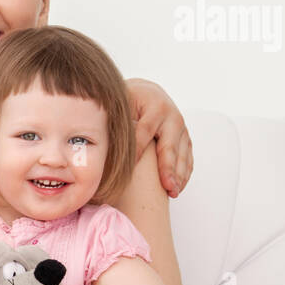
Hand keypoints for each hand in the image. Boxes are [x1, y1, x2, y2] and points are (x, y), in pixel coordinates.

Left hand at [125, 78, 193, 198]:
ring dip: (179, 175)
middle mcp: (172, 118)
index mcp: (155, 108)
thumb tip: (96, 138)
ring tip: (172, 192)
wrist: (149, 93)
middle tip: (167, 186)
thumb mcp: (122, 103)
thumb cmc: (131, 100)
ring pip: (182, 154)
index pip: (144, 132)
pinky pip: (188, 158)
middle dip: (168, 168)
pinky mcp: (185, 139)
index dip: (137, 151)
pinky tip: (178, 187)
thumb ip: (115, 119)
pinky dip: (184, 174)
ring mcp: (182, 130)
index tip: (130, 170)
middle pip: (169, 146)